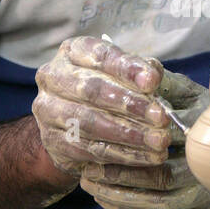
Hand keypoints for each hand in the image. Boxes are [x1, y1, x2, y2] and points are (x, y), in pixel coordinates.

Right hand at [32, 37, 170, 181]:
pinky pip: (89, 149)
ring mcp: (48, 110)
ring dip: (129, 134)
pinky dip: (122, 154)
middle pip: (91, 90)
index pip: (100, 55)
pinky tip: (146, 157)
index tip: (153, 81)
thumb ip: (138, 72)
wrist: (71, 125)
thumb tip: (153, 76)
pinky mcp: (52, 140)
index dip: (127, 68)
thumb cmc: (105, 90)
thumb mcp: (122, 74)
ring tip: (159, 141)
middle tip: (161, 117)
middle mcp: (53, 77)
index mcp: (72, 51)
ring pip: (90, 123)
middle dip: (130, 105)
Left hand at [80, 57, 209, 208]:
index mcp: (208, 130)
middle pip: (165, 177)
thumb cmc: (185, 108)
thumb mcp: (177, 89)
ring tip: (89, 183)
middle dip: (122, 174)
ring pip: (160, 204)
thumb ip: (159, 81)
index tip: (101, 138)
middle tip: (89, 168)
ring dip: (119, 195)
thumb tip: (147, 71)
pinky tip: (103, 197)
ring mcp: (205, 195)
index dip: (136, 141)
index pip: (171, 139)